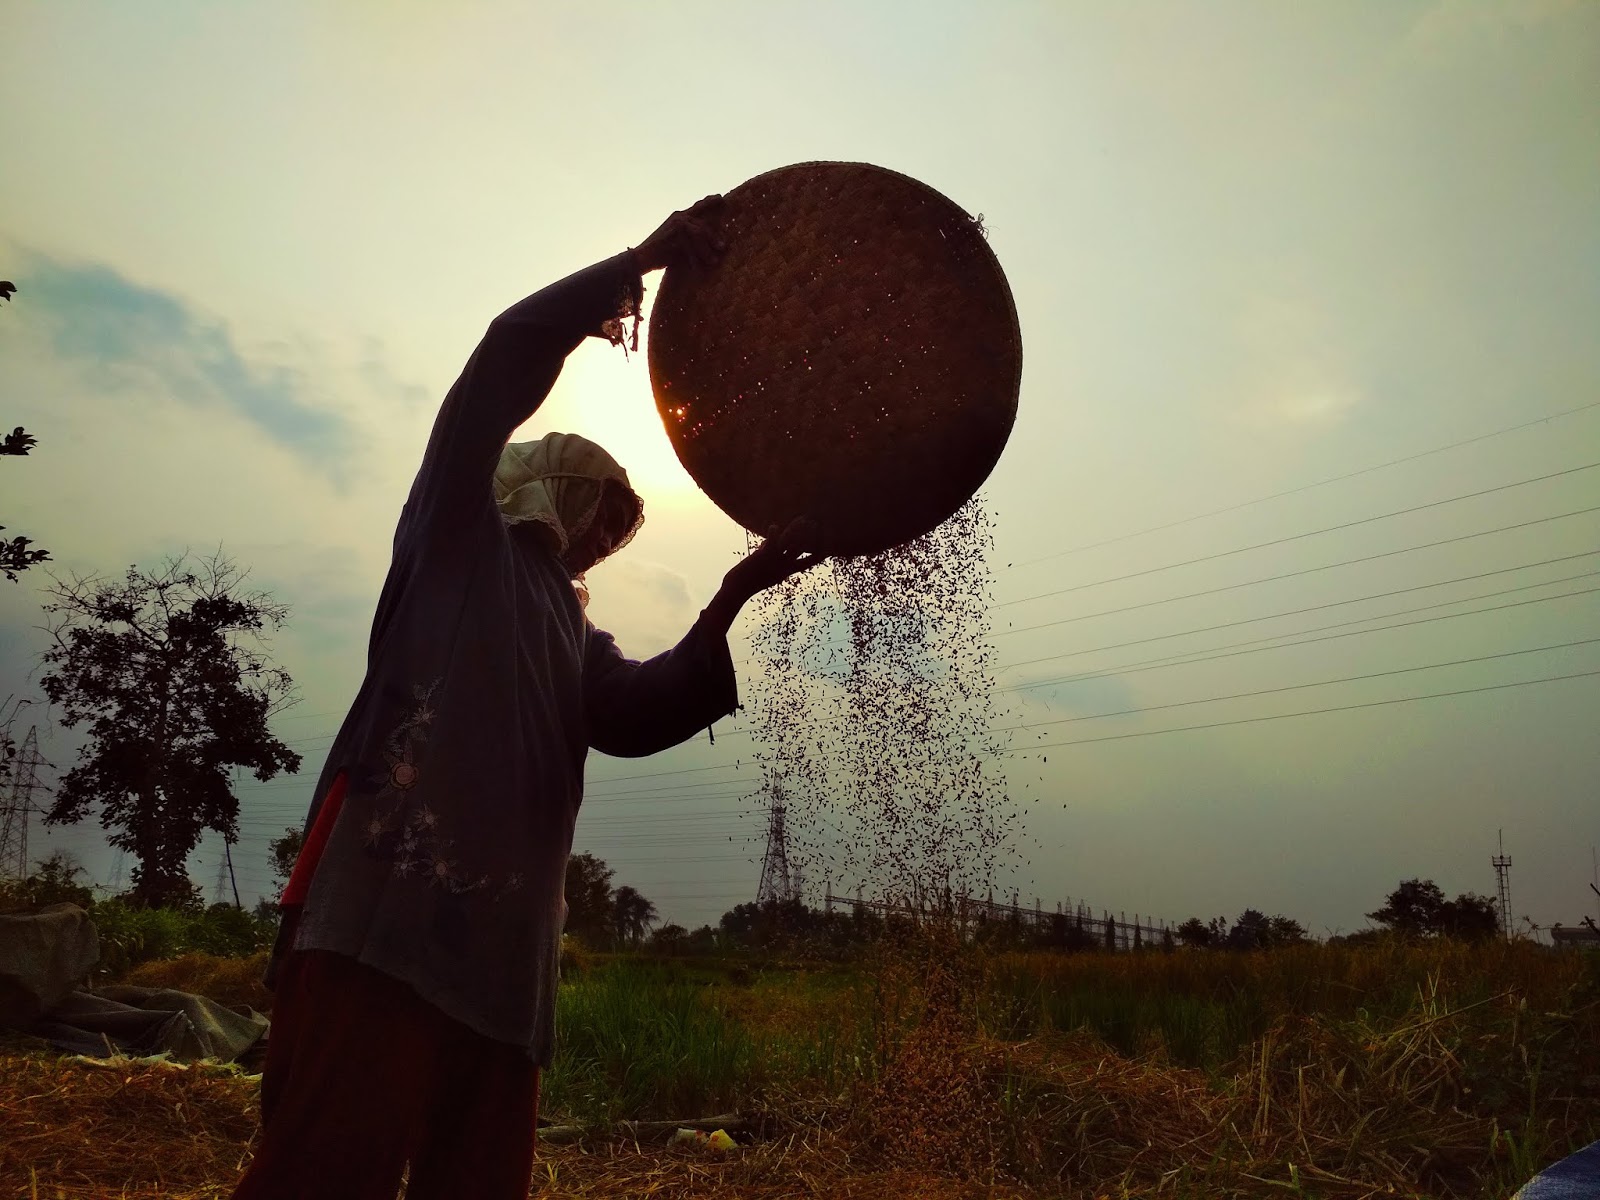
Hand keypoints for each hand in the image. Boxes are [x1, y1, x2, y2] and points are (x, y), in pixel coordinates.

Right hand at [631, 195, 726, 273]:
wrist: (641, 257)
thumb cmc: (659, 252)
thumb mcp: (677, 240)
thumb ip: (690, 237)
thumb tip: (711, 242)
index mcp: (678, 216)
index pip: (698, 206)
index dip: (710, 201)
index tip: (720, 197)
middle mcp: (679, 217)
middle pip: (702, 224)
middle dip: (713, 236)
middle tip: (723, 246)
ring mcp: (677, 225)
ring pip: (699, 235)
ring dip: (706, 251)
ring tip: (714, 261)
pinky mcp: (675, 236)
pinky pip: (692, 247)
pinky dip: (696, 258)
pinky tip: (700, 267)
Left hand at [703, 518, 824, 634]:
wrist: (738, 589)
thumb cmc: (749, 581)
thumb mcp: (764, 571)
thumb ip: (769, 557)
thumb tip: (767, 544)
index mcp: (786, 571)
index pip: (809, 561)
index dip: (820, 553)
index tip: (829, 546)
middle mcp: (784, 565)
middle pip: (803, 548)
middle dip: (812, 535)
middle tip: (818, 523)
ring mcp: (775, 560)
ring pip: (791, 542)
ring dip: (797, 529)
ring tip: (804, 518)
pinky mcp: (764, 555)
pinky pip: (771, 541)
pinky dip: (772, 533)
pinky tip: (773, 526)